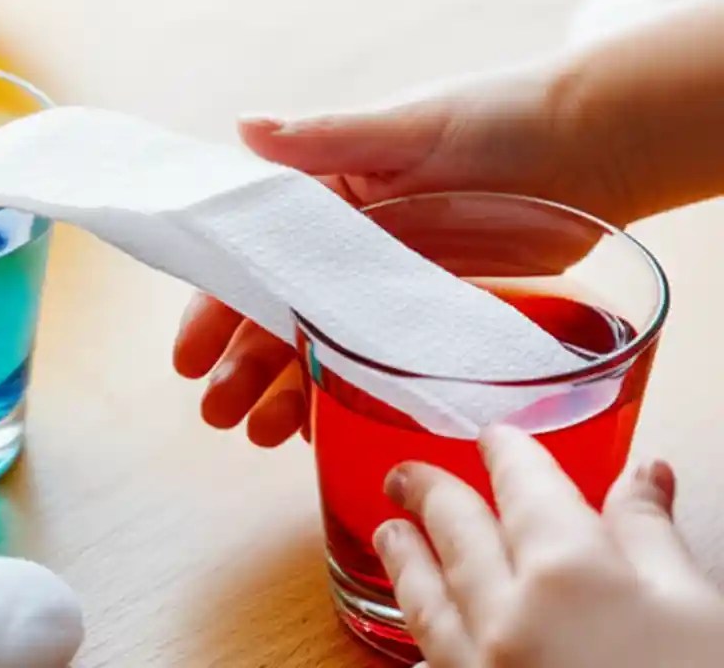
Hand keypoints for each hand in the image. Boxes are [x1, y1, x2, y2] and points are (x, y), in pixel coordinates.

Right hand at [174, 63, 635, 445]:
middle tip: (218, 414)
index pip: (253, 262)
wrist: (594, 145)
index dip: (214, 310)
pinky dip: (347, 398)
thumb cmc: (499, 122)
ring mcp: (388, 289)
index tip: (187, 358)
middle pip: (277, 317)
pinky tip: (322, 430)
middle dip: (241, 367)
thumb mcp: (409, 127)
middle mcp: (348, 251)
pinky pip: (378, 369)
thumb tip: (245, 128)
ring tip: (260, 435)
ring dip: (284, 392)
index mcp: (328, 203)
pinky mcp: (432, 319)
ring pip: (321, 350)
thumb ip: (327, 139)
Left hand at [376, 424, 723, 667]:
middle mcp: (508, 612)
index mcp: (569, 569)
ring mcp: (480, 667)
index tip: (493, 437)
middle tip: (404, 475)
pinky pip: (430, 658)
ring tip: (388, 532)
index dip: (506, 453)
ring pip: (426, 594)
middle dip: (430, 494)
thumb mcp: (696, 608)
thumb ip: (652, 536)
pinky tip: (415, 619)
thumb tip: (646, 474)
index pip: (522, 484)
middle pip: (457, 530)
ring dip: (405, 556)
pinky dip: (418, 628)